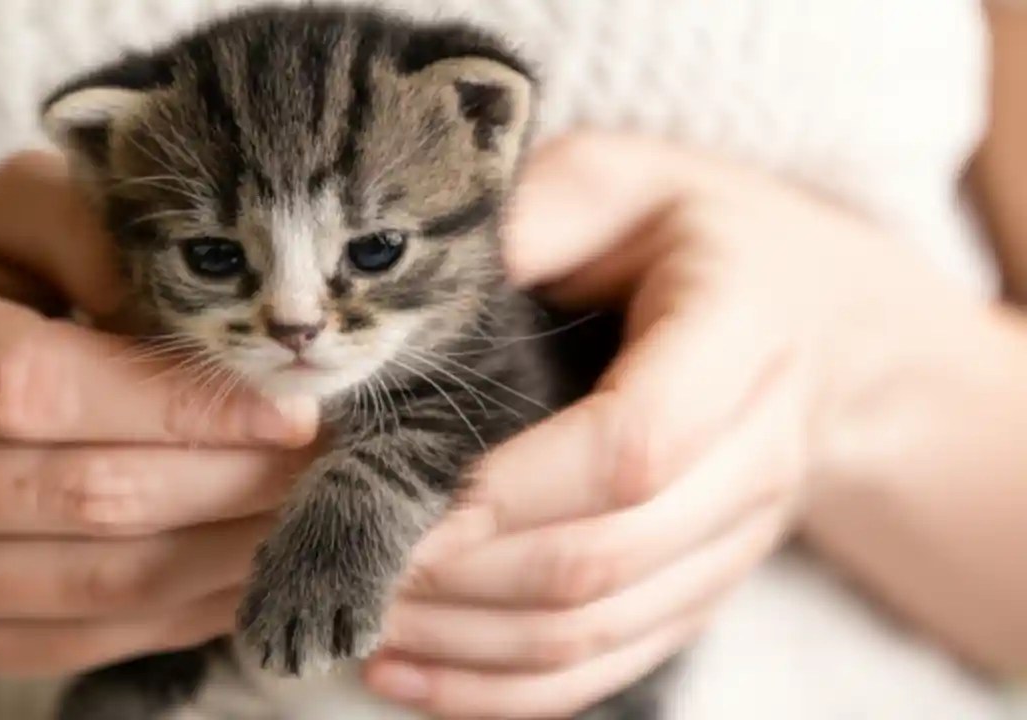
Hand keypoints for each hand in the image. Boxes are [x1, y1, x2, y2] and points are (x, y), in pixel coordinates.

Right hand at [0, 151, 317, 675]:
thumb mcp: (5, 220)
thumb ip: (87, 224)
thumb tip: (190, 307)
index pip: (30, 386)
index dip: (174, 401)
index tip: (289, 402)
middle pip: (82, 493)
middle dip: (231, 475)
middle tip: (332, 452)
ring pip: (103, 580)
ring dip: (233, 546)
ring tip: (316, 503)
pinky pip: (101, 633)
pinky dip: (199, 603)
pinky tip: (263, 557)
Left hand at [362, 131, 979, 717]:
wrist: (815, 318)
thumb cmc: (691, 234)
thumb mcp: (617, 181)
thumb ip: (534, 215)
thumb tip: (414, 283)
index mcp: (740, 334)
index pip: (635, 440)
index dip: (513, 485)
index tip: (400, 496)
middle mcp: (756, 454)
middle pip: (606, 554)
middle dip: (463, 573)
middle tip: (348, 558)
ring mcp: (736, 536)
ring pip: (598, 628)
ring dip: (466, 643)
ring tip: (358, 620)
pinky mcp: (703, 584)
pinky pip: (608, 663)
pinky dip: (504, 690)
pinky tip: (408, 676)